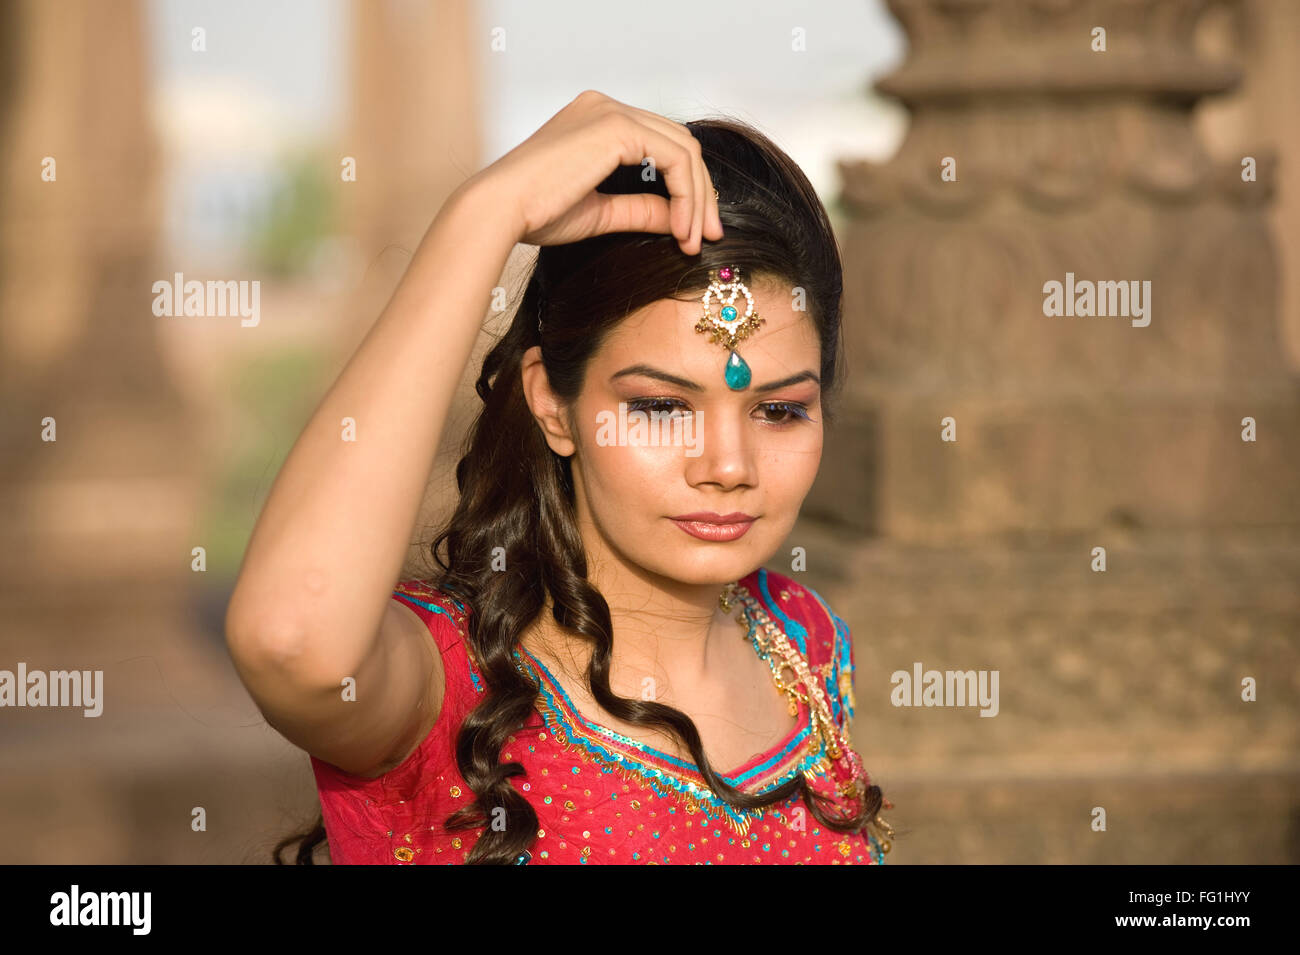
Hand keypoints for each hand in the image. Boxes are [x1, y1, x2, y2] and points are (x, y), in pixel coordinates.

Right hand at [466, 90, 723, 254]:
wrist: (501, 211)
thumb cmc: (534, 212)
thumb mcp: (600, 212)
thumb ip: (640, 209)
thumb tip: (676, 219)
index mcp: (596, 120)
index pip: (661, 146)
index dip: (686, 189)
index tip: (693, 231)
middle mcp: (606, 107)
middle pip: (679, 144)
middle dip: (701, 194)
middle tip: (708, 236)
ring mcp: (612, 112)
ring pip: (684, 150)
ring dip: (698, 199)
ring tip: (694, 239)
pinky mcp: (618, 127)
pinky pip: (676, 159)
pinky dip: (687, 196)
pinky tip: (681, 228)